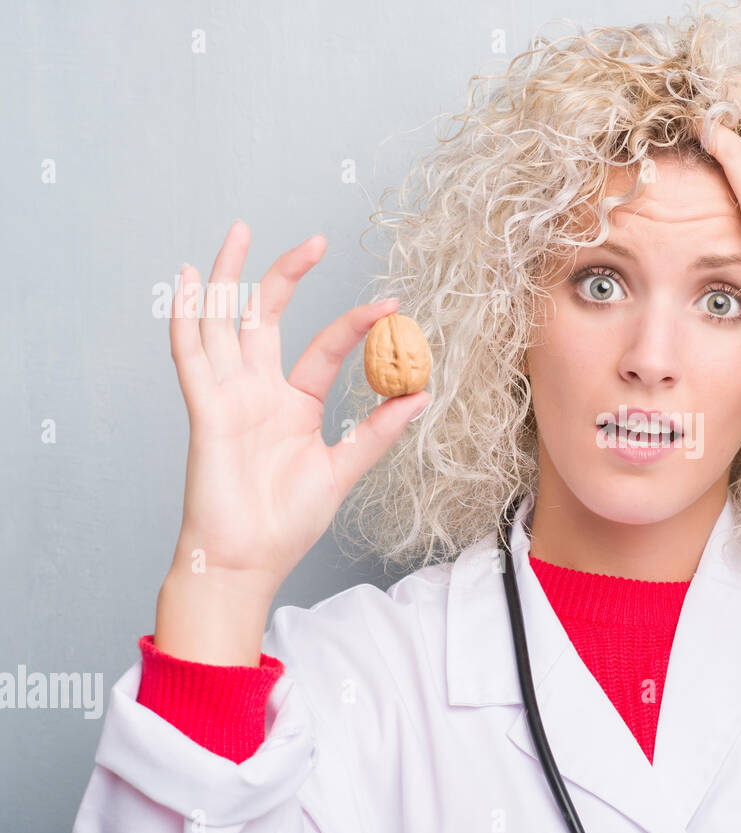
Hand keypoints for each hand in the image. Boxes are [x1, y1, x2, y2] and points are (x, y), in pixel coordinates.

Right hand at [166, 220, 430, 597]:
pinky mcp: (205, 409)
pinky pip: (191, 355)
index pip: (325, 346)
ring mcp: (228, 395)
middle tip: (314, 238)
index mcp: (293, 403)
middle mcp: (258, 390)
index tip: (392, 305)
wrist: (248, 559)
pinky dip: (187, 316)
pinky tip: (191, 280)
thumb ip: (377, 431)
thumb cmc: (287, 522)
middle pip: (266, 316)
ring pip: (223, 322)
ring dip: (228, 277)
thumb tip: (420, 394)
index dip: (357, 324)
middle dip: (286, 274)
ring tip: (238, 232)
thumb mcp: (343, 469)